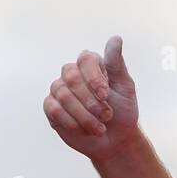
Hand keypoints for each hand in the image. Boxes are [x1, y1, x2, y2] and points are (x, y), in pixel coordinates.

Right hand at [42, 35, 139, 161]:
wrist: (115, 140)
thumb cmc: (122, 111)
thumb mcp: (125, 87)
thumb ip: (117, 64)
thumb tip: (116, 38)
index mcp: (91, 65)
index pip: (85, 58)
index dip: (94, 77)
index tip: (106, 95)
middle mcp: (72, 74)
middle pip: (71, 76)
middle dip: (91, 100)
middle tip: (107, 115)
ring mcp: (59, 90)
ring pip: (63, 95)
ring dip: (85, 115)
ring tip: (100, 126)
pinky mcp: (51, 107)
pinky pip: (54, 109)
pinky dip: (72, 122)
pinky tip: (84, 129)